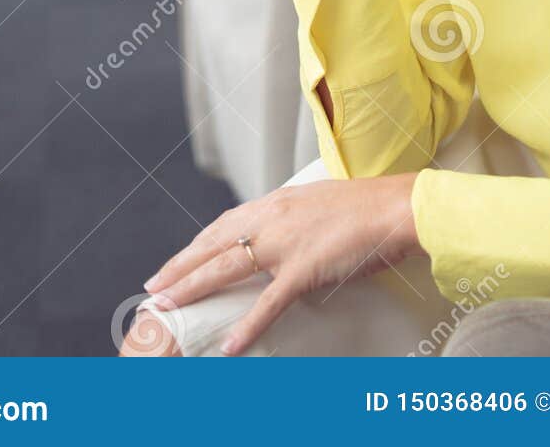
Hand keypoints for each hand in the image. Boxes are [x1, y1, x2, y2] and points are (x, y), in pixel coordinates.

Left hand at [138, 172, 422, 355]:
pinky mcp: (304, 268)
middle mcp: (273, 218)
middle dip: (180, 267)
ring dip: (193, 288)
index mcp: (277, 203)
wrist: (396, 208)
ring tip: (167, 308)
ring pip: (226, 267)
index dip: (195, 246)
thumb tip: (280, 238)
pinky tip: (230, 346)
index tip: (174, 262)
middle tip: (154, 289)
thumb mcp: (319, 205)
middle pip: (213, 244)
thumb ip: (294, 220)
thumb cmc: (366, 209)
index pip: (223, 225)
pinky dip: (248, 326)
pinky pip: (269, 303)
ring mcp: (285, 243)